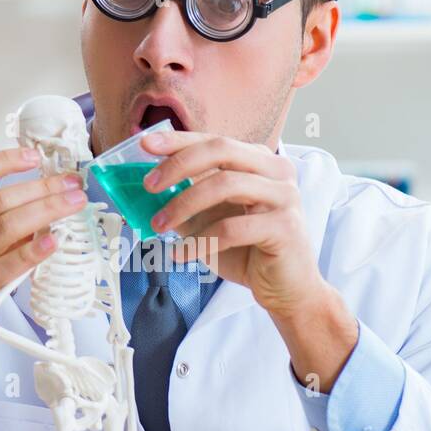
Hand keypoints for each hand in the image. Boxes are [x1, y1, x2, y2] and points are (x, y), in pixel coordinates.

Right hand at [0, 146, 88, 430]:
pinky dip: (32, 252)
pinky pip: (5, 269)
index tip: (34, 156)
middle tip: (72, 184)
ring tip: (74, 206)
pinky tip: (53, 242)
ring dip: (46, 212)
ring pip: (6, 229)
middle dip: (42, 188)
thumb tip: (36, 214)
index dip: (3, 160)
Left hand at [140, 129, 358, 391]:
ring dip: (184, 205)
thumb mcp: (210, 220)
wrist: (286, 290)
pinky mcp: (285, 227)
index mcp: (259, 162)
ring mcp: (285, 197)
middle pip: (221, 151)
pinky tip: (181, 254)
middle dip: (179, 166)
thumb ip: (187, 200)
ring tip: (159, 225)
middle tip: (149, 186)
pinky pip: (233, 228)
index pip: (214, 141)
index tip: (145, 145)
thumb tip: (147, 187)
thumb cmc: (247, 252)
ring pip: (226, 185)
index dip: (179, 140)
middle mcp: (277, 171)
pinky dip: (200, 240)